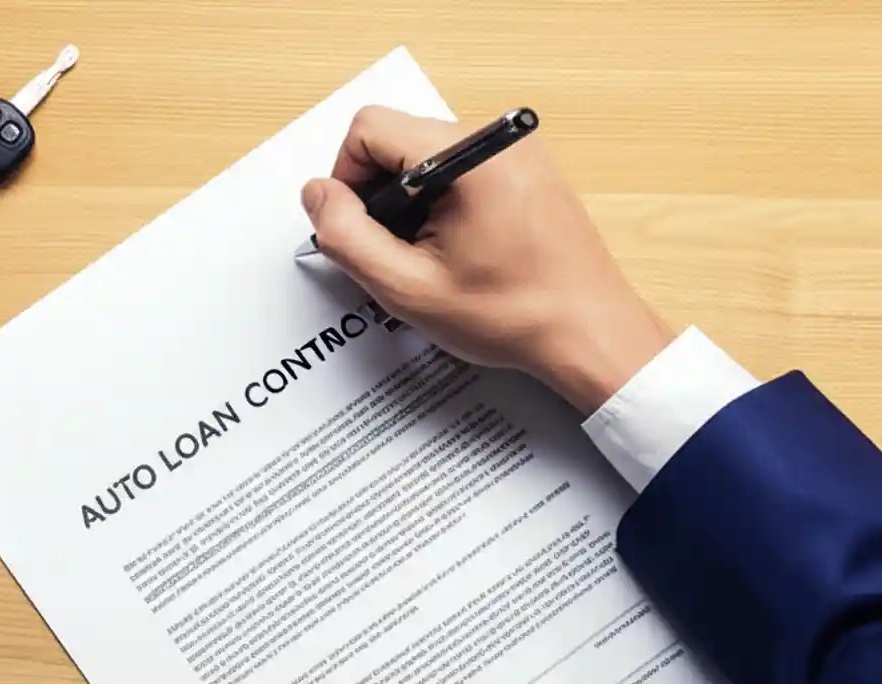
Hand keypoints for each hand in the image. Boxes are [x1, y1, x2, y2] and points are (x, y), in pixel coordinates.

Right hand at [302, 106, 673, 412]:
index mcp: (470, 155)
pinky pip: (459, 167)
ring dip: (410, 202)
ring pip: (424, 155)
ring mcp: (516, 151)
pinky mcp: (526, 169)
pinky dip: (440, 203)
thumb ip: (346, 236)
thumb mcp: (407, 286)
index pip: (370, 127)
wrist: (589, 334)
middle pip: (396, 137)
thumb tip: (316, 195)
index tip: (358, 229)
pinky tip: (456, 251)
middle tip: (395, 253)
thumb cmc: (511, 316)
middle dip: (378, 194)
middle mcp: (496, 138)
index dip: (345, 179)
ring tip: (430, 256)